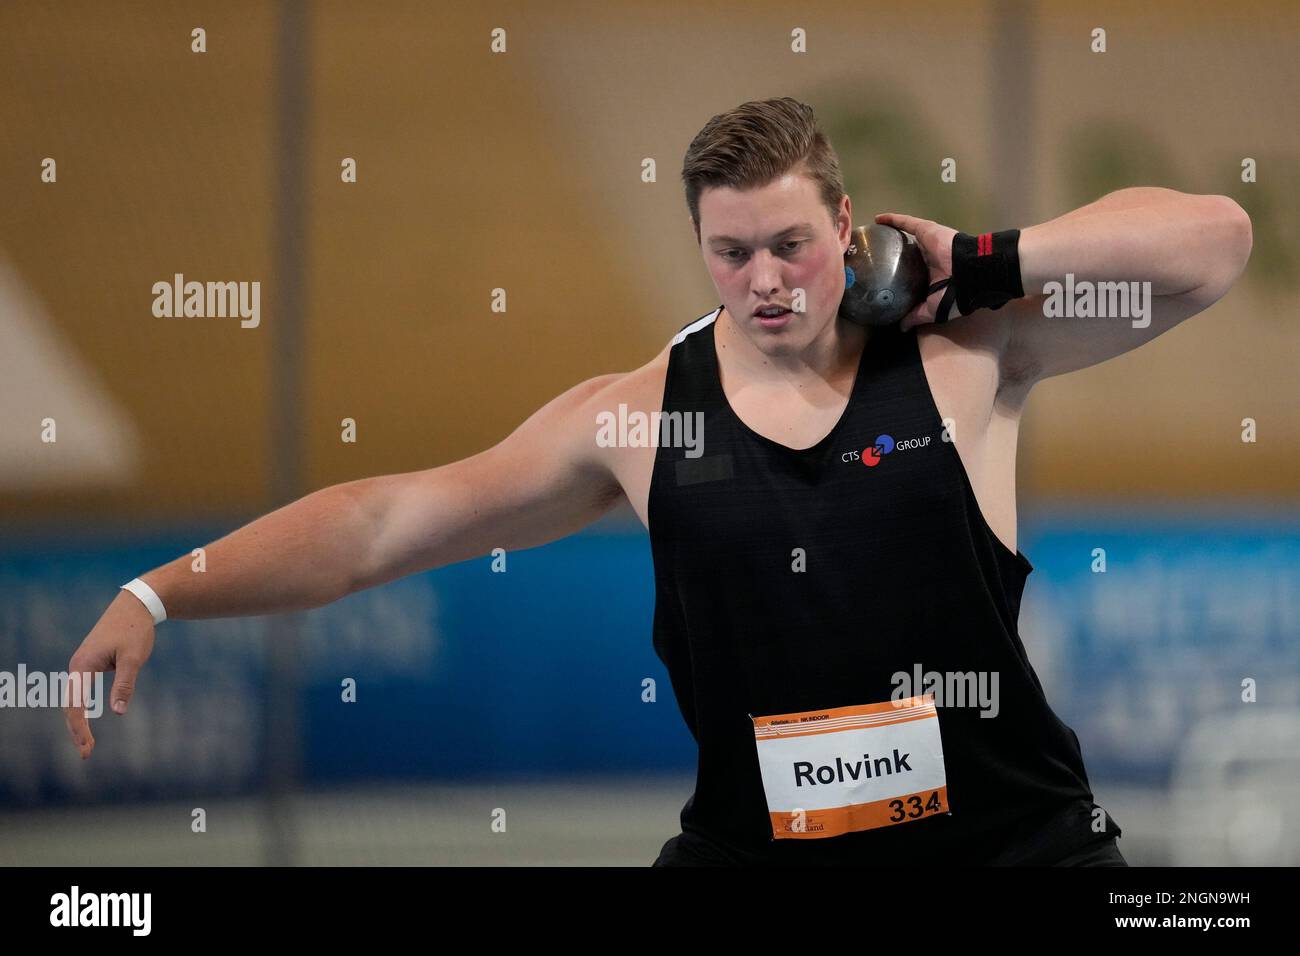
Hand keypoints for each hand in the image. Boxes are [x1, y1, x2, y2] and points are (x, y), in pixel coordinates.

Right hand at [64, 590, 156, 758]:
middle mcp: (77, 667)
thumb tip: (117, 711)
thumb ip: (124, 684)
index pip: (76, 704)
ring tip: (87, 746)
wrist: (135, 606)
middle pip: (70, 705)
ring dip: (78, 723)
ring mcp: (82, 666)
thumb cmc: (135, 630)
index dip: (80, 727)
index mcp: (82, 666)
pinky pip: (82, 692)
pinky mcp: (90, 665)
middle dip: (77, 730)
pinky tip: (87, 724)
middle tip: (86, 754)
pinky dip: (83, 710)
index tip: (86, 747)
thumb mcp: (133, 658)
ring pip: (74, 700)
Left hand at [874, 212, 957, 330]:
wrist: (972, 274)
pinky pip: (907, 223)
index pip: (909, 275)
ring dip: (888, 235)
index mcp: (930, 277)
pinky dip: (893, 219)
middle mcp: (926, 259)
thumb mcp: (932, 310)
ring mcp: (926, 244)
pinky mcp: (927, 231)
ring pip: (903, 237)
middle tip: (869, 258)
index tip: (877, 279)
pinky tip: (878, 219)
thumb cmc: (954, 294)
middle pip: (903, 255)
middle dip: (888, 255)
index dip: (895, 276)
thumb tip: (901, 327)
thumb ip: (915, 315)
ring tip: (870, 237)